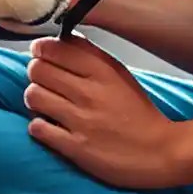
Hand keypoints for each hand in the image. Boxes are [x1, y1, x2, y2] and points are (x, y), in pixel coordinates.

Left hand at [23, 35, 184, 189]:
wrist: (159, 152)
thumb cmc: (139, 113)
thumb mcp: (120, 75)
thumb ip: (92, 57)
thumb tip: (61, 41)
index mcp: (103, 70)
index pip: (55, 47)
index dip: (42, 49)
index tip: (42, 54)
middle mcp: (90, 92)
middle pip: (38, 69)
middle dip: (36, 72)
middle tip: (44, 80)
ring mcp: (81, 120)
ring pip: (33, 95)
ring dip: (35, 99)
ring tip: (45, 103)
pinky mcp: (75, 147)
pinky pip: (37, 128)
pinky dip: (39, 126)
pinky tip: (49, 126)